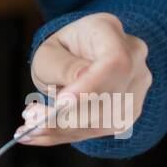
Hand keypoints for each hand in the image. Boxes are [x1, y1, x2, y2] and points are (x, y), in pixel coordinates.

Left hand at [15, 12, 152, 146]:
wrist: (76, 58)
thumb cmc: (61, 52)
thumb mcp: (50, 52)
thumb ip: (62, 65)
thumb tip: (80, 82)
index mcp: (110, 31)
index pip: (115, 62)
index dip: (92, 86)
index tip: (61, 104)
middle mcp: (134, 57)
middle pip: (112, 95)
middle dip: (69, 116)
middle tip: (31, 121)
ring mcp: (137, 86)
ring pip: (106, 120)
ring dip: (64, 129)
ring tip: (30, 127)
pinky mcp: (130, 111)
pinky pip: (100, 130)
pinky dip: (67, 135)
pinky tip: (42, 133)